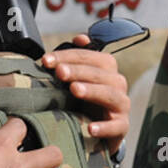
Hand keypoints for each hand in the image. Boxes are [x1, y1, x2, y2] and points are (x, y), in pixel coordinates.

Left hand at [41, 34, 130, 153]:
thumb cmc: (86, 100)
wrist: (99, 129)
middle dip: (78, 70)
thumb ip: (78, 58)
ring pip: (111, 94)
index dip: (68, 56)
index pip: (90, 56)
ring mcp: (121, 105)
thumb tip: (79, 38)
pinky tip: (90, 128)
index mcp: (106, 68)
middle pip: (101, 73)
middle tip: (59, 72)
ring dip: (92, 90)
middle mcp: (117, 84)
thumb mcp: (80, 78)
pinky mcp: (122, 126)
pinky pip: (117, 126)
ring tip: (75, 90)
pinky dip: (104, 127)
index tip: (46, 60)